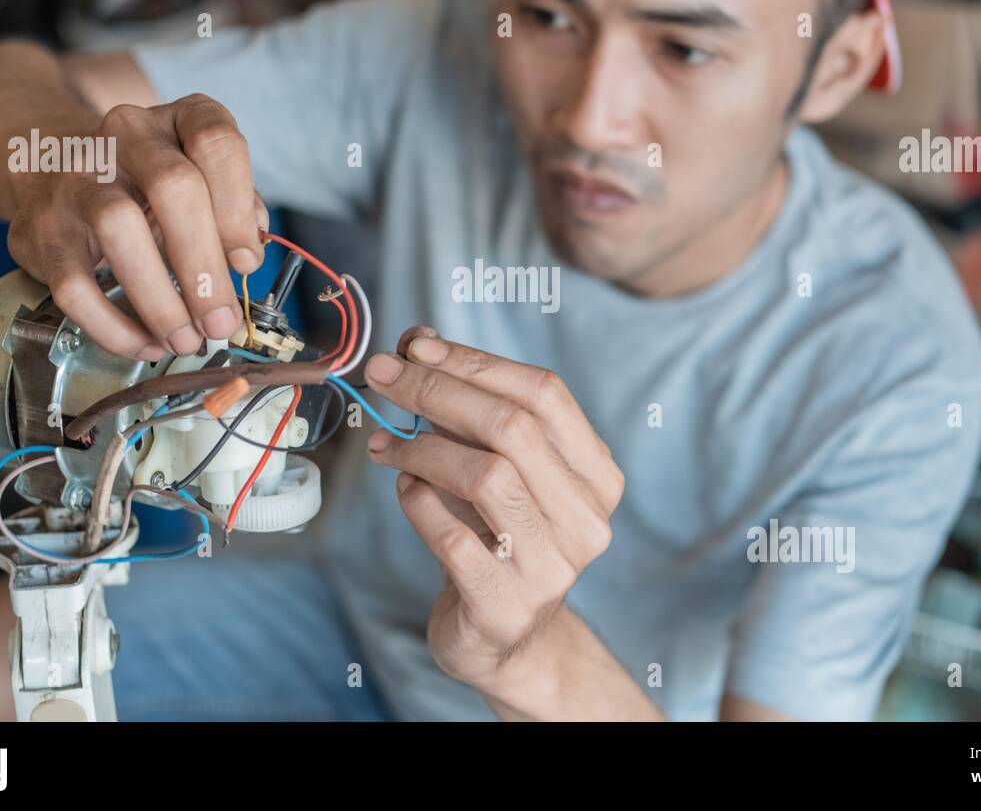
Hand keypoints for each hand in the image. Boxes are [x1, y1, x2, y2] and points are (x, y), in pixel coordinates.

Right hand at [5, 93, 265, 359]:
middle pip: (173, 186)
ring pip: (119, 227)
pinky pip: (74, 283)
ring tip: (185, 338)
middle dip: (204, 266)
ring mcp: (77, 175)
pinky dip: (113, 325)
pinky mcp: (39, 225)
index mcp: (177, 121)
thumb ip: (234, 214)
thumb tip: (247, 257)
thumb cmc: (148, 185)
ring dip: (160, 298)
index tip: (246, 262)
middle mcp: (126, 135)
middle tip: (221, 321)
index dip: (237, 208)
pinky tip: (143, 343)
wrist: (56, 165)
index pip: (216, 143)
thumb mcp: (200, 185)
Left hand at [362, 326, 624, 696]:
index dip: (477, 362)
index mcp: (597, 475)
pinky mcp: (505, 606)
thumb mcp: (496, 469)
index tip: (418, 347)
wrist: (504, 639)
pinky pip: (451, 535)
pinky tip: (404, 490)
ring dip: (422, 447)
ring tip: (385, 444)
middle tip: (384, 376)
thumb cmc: (496, 536)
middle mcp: (586, 519)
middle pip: (512, 428)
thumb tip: (416, 342)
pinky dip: (416, 502)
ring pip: (486, 476)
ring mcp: (552, 567)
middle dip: (437, 391)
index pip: (545, 394)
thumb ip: (467, 408)